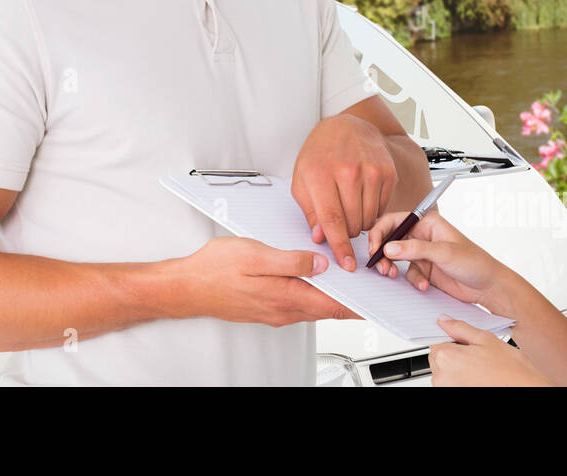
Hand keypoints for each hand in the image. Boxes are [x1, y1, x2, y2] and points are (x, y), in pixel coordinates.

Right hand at [180, 236, 363, 326]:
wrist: (186, 287)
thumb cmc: (214, 270)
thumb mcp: (255, 255)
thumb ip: (291, 261)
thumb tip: (321, 264)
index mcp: (285, 297)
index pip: (334, 305)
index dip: (360, 302)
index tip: (380, 297)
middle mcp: (283, 310)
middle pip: (329, 308)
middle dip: (353, 299)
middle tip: (372, 285)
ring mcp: (275, 312)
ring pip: (315, 306)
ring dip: (335, 297)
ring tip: (351, 281)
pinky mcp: (267, 307)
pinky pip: (300, 304)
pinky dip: (316, 295)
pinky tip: (317, 281)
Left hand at [291, 113, 397, 271]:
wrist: (346, 126)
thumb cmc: (320, 154)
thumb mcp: (302, 179)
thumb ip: (310, 211)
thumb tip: (320, 237)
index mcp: (321, 174)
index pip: (332, 219)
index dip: (339, 246)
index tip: (346, 263)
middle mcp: (348, 171)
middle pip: (353, 222)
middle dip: (346, 232)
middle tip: (341, 222)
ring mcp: (371, 170)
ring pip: (369, 218)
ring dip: (360, 222)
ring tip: (350, 205)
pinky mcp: (387, 172)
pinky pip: (382, 207)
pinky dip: (372, 210)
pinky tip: (362, 196)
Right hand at [366, 209, 514, 315]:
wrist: (488, 287)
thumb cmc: (475, 262)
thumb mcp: (445, 253)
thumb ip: (416, 249)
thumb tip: (390, 247)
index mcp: (427, 222)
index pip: (395, 221)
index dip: (380, 232)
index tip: (375, 247)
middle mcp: (422, 236)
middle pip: (391, 239)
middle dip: (383, 252)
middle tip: (381, 265)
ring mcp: (422, 253)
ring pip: (396, 257)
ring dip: (393, 267)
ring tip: (393, 274)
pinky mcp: (424, 270)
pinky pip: (408, 273)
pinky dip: (412, 280)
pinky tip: (423, 285)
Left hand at [429, 316, 550, 385]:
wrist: (527, 390)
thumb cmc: (512, 370)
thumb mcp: (487, 340)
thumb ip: (461, 328)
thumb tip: (443, 320)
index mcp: (446, 357)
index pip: (435, 341)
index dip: (451, 340)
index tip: (464, 343)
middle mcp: (441, 377)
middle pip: (439, 358)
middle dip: (455, 355)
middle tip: (478, 357)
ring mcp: (447, 390)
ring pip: (446, 374)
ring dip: (459, 370)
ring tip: (482, 370)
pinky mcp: (453, 396)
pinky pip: (453, 384)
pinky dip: (462, 381)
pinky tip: (480, 380)